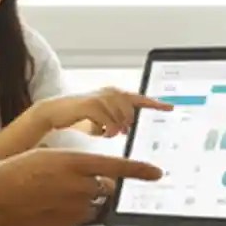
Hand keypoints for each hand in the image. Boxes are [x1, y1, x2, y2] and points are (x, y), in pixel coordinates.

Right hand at [0, 148, 161, 225]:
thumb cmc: (10, 176)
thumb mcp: (44, 157)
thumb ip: (72, 165)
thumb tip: (90, 175)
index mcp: (73, 164)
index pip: (117, 168)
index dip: (139, 171)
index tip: (155, 173)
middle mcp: (79, 188)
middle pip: (104, 189)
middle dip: (95, 188)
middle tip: (68, 185)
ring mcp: (74, 211)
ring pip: (90, 207)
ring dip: (80, 203)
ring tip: (50, 198)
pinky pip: (77, 223)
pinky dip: (67, 217)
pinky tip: (45, 211)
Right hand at [32, 88, 172, 138]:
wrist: (55, 111)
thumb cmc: (79, 115)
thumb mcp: (101, 117)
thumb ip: (116, 120)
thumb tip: (128, 129)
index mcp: (115, 93)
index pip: (140, 98)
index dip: (155, 103)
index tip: (170, 107)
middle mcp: (110, 92)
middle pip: (131, 111)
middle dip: (127, 123)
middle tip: (118, 132)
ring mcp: (101, 97)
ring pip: (121, 118)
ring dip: (115, 128)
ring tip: (107, 133)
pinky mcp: (91, 104)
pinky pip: (109, 121)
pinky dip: (107, 130)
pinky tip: (102, 133)